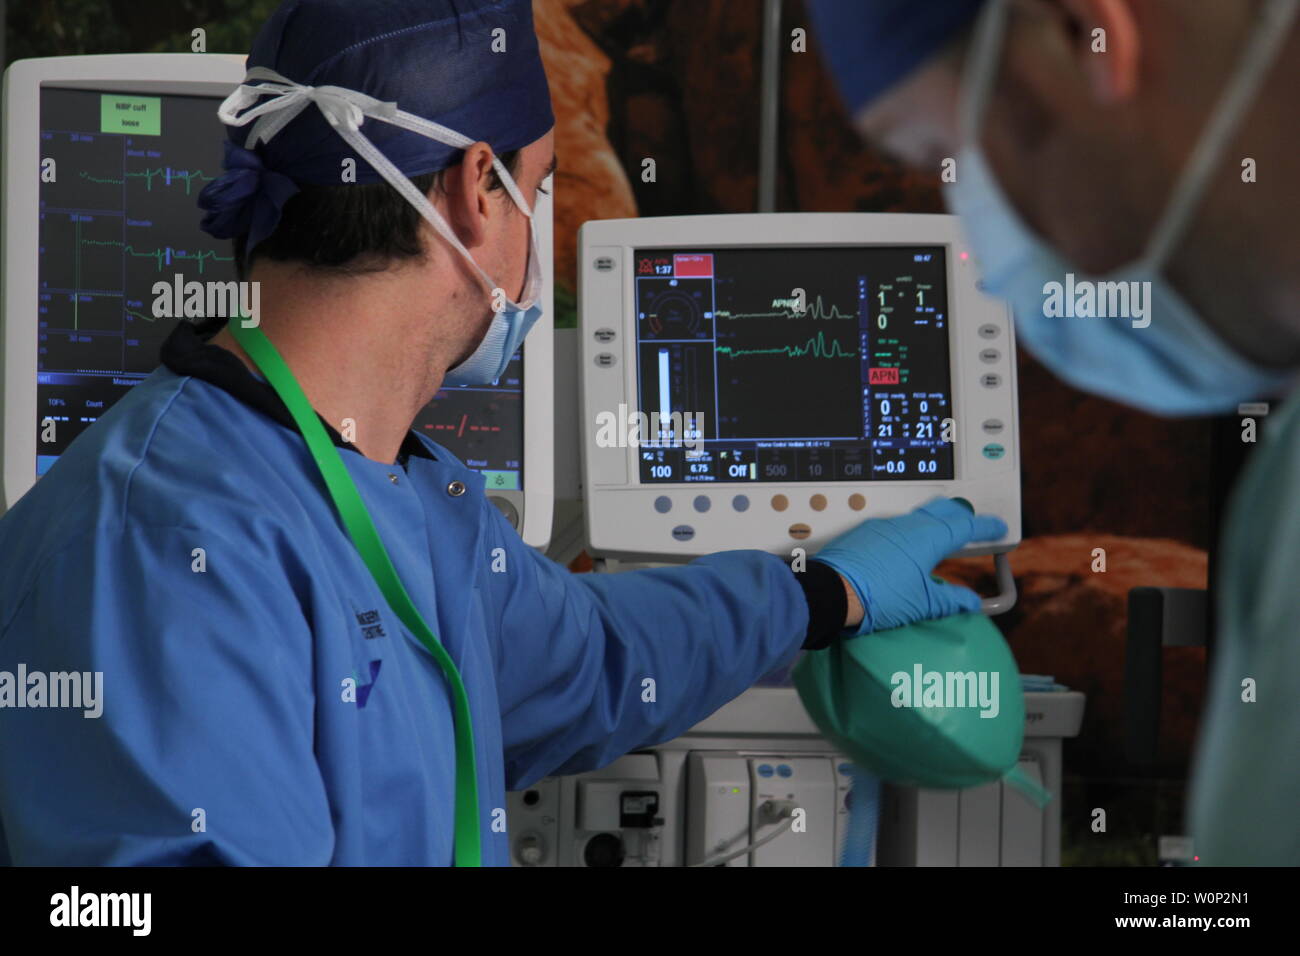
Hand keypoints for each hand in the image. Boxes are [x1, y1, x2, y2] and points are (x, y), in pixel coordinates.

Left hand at [815, 498, 1007, 634]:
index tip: (997, 527)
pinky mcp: (864, 532)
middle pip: (942, 510)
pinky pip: (893, 525)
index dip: (986, 526)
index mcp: (928, 538)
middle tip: (972, 525)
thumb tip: (970, 603)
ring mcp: (883, 526)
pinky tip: (904, 547)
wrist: (832, 591)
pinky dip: (907, 531)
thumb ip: (951, 600)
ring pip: (916, 516)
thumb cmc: (878, 597)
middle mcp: (907, 525)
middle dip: (961, 515)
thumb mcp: (923, 603)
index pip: (966, 526)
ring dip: (932, 522)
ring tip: (940, 536)